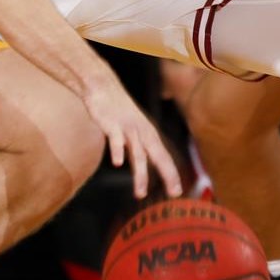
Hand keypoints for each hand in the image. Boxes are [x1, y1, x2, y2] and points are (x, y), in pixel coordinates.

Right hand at [82, 79, 182, 198]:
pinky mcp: (112, 124)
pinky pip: (115, 139)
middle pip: (158, 156)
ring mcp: (128, 128)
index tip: (177, 191)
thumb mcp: (133, 128)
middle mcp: (142, 132)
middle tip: (173, 192)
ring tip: (140, 193)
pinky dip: (117, 151)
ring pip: (137, 153)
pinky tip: (117, 164)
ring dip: (141, 174)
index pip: (164, 157)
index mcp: (148, 134)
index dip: (171, 174)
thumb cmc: (118, 110)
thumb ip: (137, 145)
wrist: (103, 86)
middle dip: (167, 175)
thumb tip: (141, 166)